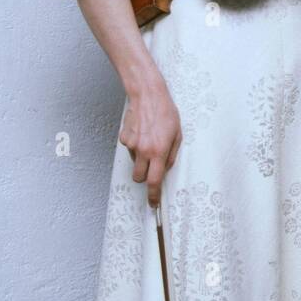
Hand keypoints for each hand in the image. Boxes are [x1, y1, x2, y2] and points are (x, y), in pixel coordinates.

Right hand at [119, 77, 181, 205]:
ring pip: (134, 162)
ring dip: (141, 158)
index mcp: (159, 152)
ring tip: (150, 139)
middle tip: (151, 167)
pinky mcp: (123, 138)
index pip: (154, 181)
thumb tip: (165, 169)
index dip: (153, 195)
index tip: (153, 204)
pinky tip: (142, 132)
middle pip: (138, 177)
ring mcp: (131, 145)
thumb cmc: (166, 113)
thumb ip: (172, 155)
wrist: (148, 96)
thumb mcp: (177, 135)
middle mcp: (143, 151)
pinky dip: (135, 145)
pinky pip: (129, 149)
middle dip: (144, 177)